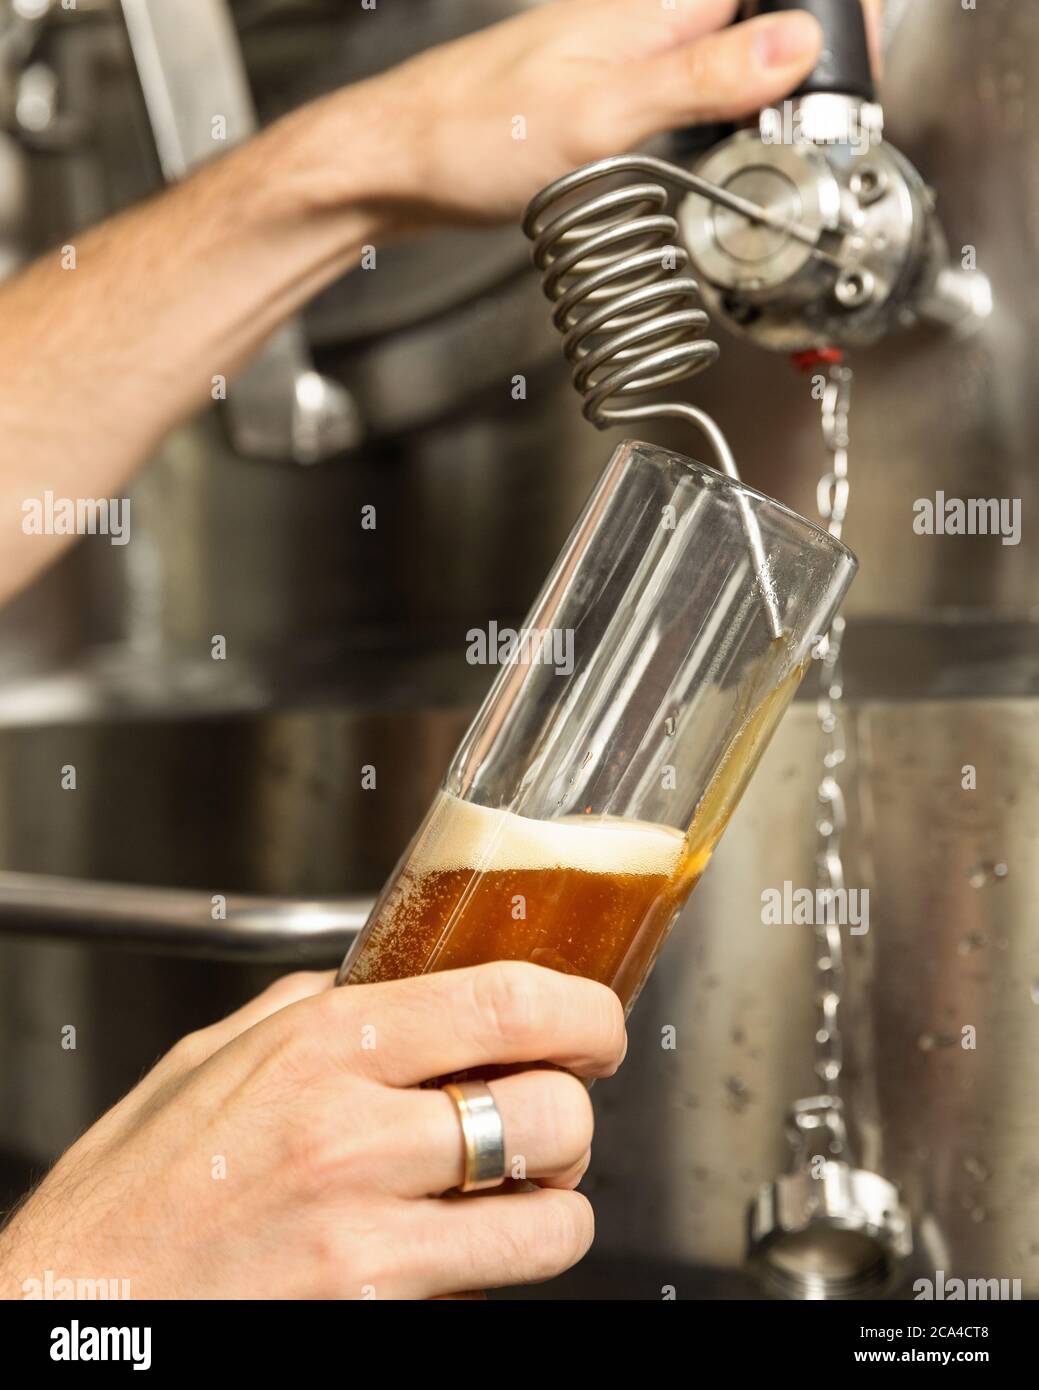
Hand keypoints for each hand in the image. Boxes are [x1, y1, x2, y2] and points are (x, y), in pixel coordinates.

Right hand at [0, 963, 625, 1299]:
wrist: (70, 1321)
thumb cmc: (127, 1198)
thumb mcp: (207, 1062)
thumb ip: (306, 1009)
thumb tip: (388, 979)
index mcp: (319, 1045)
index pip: (505, 1001)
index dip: (582, 1011)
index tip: (596, 1025)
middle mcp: (352, 1135)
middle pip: (549, 1109)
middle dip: (573, 1115)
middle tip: (549, 1115)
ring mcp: (367, 1238)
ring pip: (550, 1218)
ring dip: (554, 1205)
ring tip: (518, 1194)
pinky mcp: (373, 1316)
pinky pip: (495, 1291)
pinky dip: (503, 1272)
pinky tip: (463, 1254)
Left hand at [335, 0, 827, 224]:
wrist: (400, 164)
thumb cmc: (474, 137)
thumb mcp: (603, 116)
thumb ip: (702, 79)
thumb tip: (798, 45)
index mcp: (660, 3)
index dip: (832, 18)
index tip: (860, 68)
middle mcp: (651, 19)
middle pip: (763, 20)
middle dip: (807, 68)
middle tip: (825, 127)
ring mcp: (632, 55)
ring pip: (730, 58)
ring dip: (765, 99)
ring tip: (783, 149)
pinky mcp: (613, 92)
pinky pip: (691, 94)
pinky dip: (719, 123)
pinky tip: (720, 158)